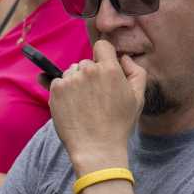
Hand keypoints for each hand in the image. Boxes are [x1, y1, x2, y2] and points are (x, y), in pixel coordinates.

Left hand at [49, 38, 143, 174]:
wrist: (96, 148)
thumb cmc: (119, 124)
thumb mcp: (138, 98)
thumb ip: (136, 72)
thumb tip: (124, 58)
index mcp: (110, 69)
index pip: (102, 46)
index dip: (104, 56)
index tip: (104, 69)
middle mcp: (88, 71)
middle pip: (86, 62)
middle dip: (90, 75)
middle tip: (96, 97)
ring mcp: (70, 80)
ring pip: (71, 72)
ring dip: (76, 82)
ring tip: (84, 104)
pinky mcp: (56, 91)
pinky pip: (58, 82)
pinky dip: (64, 92)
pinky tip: (73, 107)